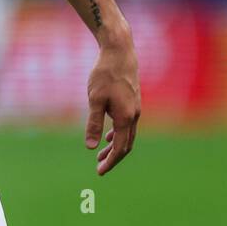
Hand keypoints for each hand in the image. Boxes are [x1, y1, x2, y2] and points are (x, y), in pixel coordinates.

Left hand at [84, 32, 140, 174]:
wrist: (120, 54)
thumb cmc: (105, 75)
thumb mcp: (95, 99)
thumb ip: (93, 123)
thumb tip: (90, 147)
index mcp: (126, 118)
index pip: (120, 148)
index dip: (110, 161)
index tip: (99, 172)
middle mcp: (134, 116)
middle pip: (126, 145)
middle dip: (113, 157)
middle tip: (99, 168)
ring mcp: (135, 109)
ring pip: (127, 135)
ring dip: (114, 146)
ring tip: (101, 155)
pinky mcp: (132, 102)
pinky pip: (127, 125)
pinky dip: (118, 134)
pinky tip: (108, 136)